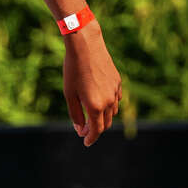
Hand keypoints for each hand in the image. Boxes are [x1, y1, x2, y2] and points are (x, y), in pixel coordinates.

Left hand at [62, 20, 120, 146]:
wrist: (85, 45)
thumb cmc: (73, 68)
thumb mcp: (69, 93)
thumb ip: (75, 113)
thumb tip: (79, 129)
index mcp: (95, 106)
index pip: (96, 130)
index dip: (90, 138)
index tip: (85, 142)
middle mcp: (108, 101)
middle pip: (105, 124)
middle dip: (95, 129)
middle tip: (84, 129)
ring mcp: (115, 91)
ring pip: (112, 112)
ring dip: (102, 117)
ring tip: (90, 114)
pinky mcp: (118, 82)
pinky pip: (115, 99)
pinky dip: (108, 105)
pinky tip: (99, 100)